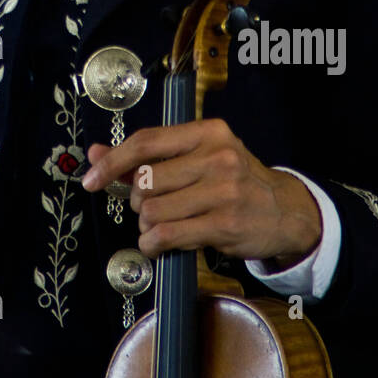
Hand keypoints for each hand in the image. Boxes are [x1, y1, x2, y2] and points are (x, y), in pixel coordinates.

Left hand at [81, 117, 321, 267]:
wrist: (286, 211)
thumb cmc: (234, 181)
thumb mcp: (198, 158)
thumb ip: (147, 157)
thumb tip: (95, 153)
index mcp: (207, 132)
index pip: (146, 142)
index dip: (112, 162)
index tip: (91, 178)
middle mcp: (217, 156)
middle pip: (146, 180)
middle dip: (138, 201)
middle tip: (151, 208)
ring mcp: (223, 190)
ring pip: (153, 211)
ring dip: (146, 226)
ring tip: (160, 226)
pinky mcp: (225, 224)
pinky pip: (168, 235)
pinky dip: (153, 244)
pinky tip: (159, 244)